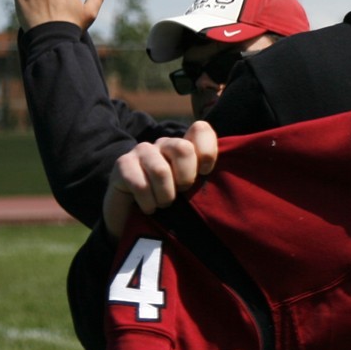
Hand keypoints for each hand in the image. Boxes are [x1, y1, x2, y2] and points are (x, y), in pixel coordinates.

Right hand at [102, 121, 219, 238]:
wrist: (134, 220)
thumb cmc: (173, 205)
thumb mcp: (195, 192)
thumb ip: (209, 181)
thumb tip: (228, 183)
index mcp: (186, 146)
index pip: (201, 130)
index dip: (207, 152)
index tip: (205, 173)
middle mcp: (164, 144)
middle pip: (183, 149)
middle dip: (186, 178)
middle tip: (182, 193)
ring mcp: (142, 151)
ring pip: (161, 170)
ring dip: (165, 196)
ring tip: (164, 203)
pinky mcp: (122, 165)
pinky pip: (140, 184)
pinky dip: (148, 203)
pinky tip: (149, 208)